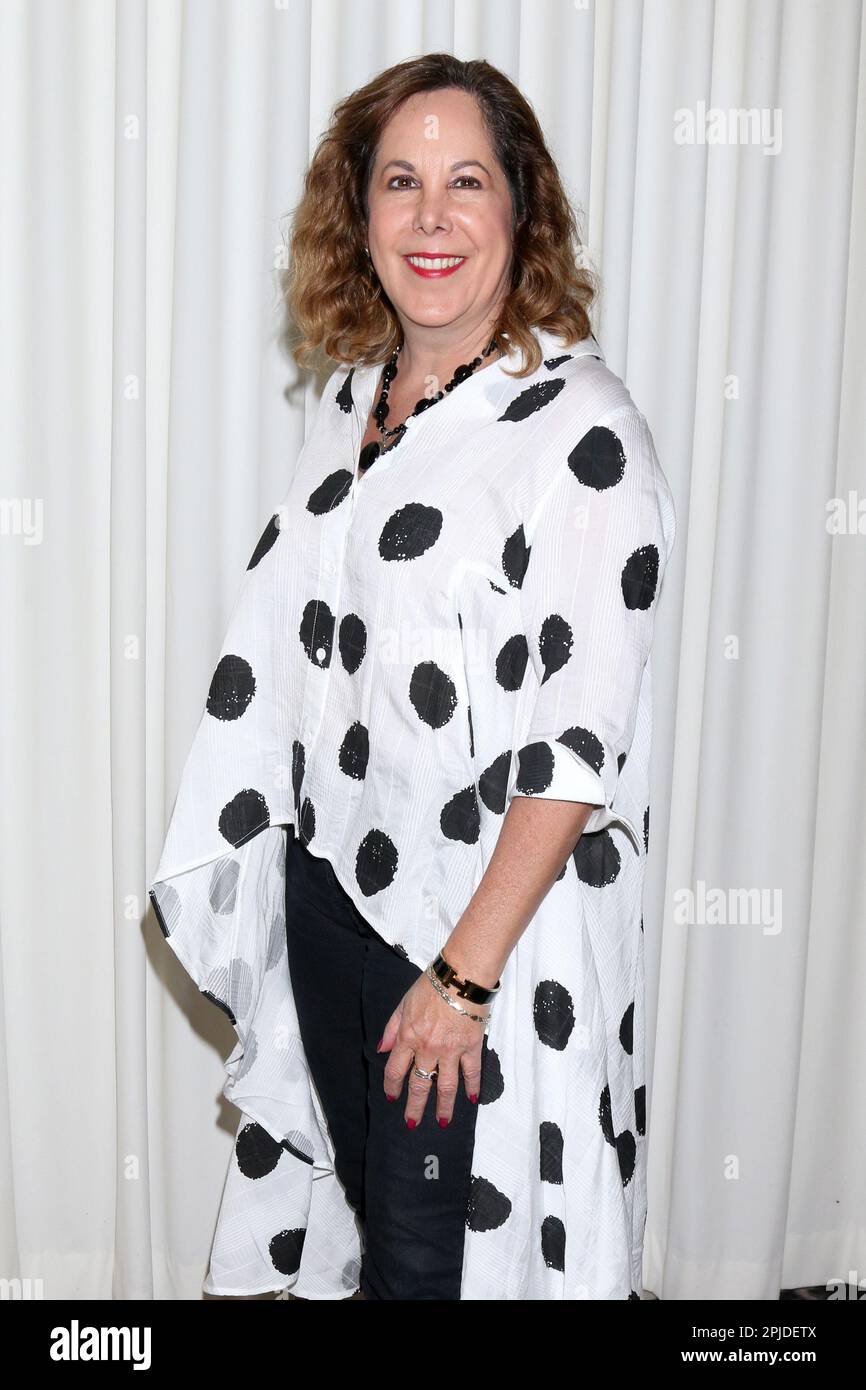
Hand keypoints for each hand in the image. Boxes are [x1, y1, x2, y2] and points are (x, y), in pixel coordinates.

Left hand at [377, 973, 486, 1127]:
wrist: (461, 975)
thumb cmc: (432, 984)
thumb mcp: (403, 1003)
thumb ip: (392, 1028)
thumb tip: (381, 1049)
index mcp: (408, 1037)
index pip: (396, 1070)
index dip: (392, 1086)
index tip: (391, 1097)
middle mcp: (428, 1048)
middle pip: (419, 1085)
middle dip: (414, 1107)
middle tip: (412, 1123)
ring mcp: (451, 1050)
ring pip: (446, 1086)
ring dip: (444, 1106)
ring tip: (442, 1121)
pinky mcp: (471, 1047)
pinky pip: (471, 1072)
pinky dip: (472, 1087)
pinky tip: (471, 1099)